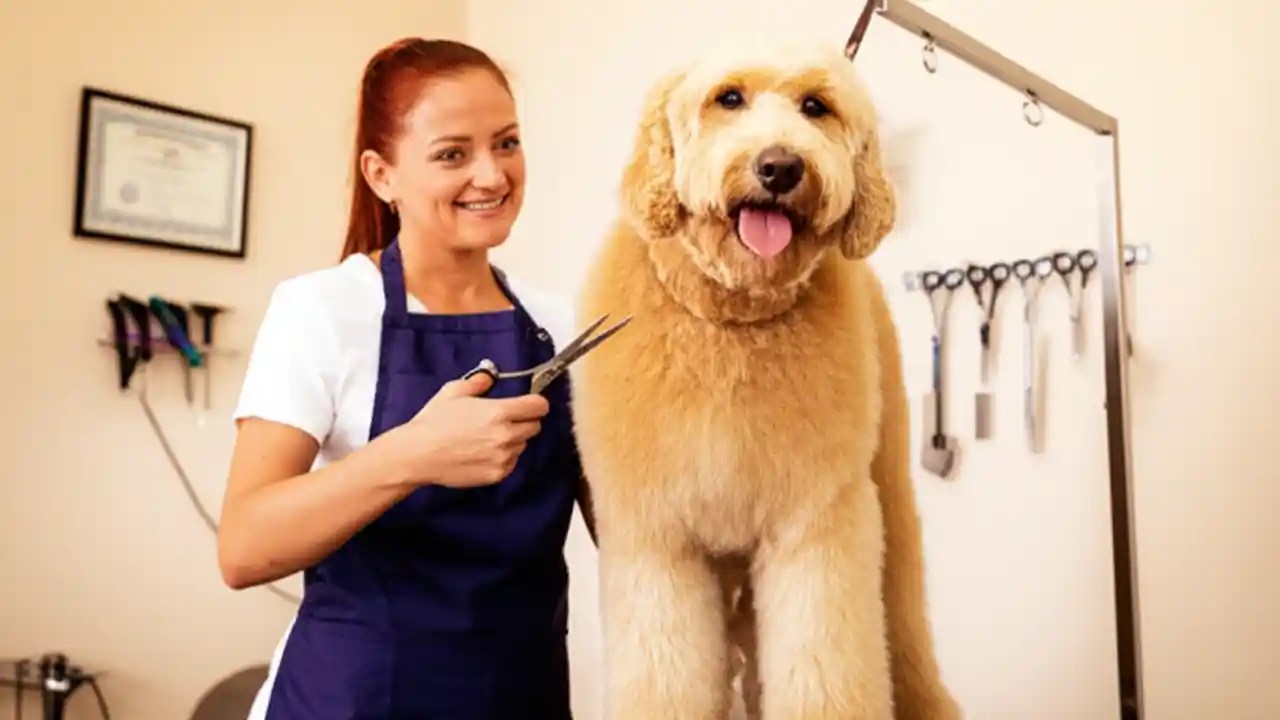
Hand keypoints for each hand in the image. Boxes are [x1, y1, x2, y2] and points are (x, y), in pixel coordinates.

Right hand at [387, 373, 550, 488]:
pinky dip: (504, 457)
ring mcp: (503, 457)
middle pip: (534, 426)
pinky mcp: (497, 475)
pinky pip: (512, 463)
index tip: (529, 403)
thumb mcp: (454, 391)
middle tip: (503, 420)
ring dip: (513, 440)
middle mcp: (506, 435)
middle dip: (524, 421)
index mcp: (499, 412)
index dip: (535, 403)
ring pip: (523, 445)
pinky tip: (482, 452)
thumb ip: (479, 381)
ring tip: (487, 438)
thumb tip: (491, 375)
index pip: (539, 406)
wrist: (418, 455)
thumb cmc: (433, 422)